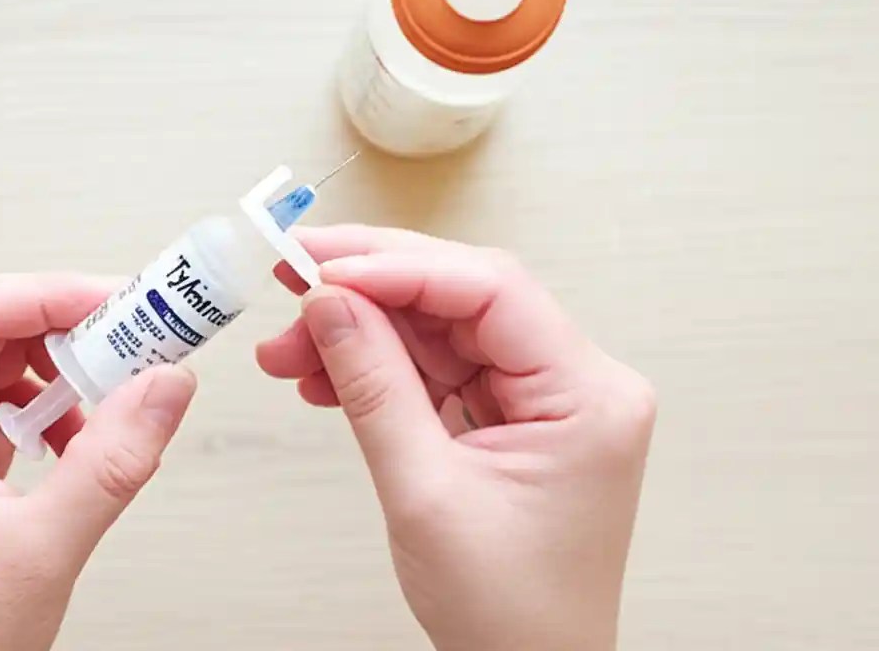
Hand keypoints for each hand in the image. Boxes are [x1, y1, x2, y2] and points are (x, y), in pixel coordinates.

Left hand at [0, 274, 196, 650]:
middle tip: (145, 345)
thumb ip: (112, 460)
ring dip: (65, 375)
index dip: (55, 296)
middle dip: (72, 332)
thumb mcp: (41, 552)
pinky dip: (50, 412)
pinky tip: (81, 442)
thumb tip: (167, 384)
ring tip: (119, 400)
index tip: (130, 303)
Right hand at [257, 226, 655, 650]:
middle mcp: (579, 385)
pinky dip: (380, 367)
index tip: (321, 266)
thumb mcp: (425, 494)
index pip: (491, 290)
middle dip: (369, 290)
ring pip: (442, 330)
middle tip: (292, 277)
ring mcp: (545, 400)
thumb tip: (329, 303)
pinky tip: (327, 373)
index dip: (397, 267)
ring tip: (289, 348)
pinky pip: (440, 369)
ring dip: (362, 331)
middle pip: (463, 297)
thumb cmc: (509, 612)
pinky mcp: (513, 418)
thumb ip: (374, 386)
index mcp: (589, 395)